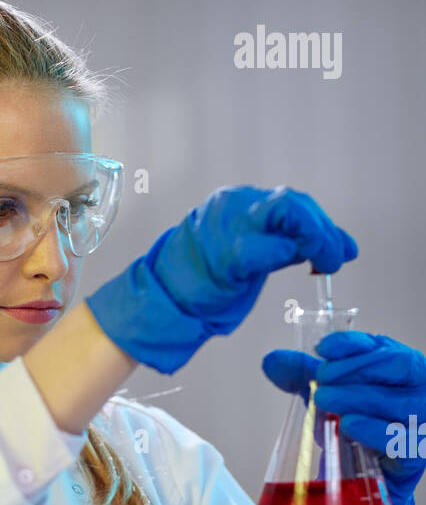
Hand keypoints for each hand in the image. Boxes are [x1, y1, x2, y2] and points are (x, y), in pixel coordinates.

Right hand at [85, 185, 356, 374]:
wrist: (161, 300)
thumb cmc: (202, 284)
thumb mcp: (248, 256)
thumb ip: (282, 247)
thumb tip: (328, 247)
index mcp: (237, 203)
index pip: (292, 204)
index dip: (323, 225)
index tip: (342, 249)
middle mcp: (235, 206)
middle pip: (295, 204)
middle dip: (324, 231)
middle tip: (337, 259)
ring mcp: (230, 226)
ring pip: (289, 212)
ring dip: (317, 238)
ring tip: (326, 264)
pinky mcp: (228, 254)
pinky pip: (270, 246)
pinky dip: (293, 252)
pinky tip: (305, 265)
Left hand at [262, 332, 425, 504]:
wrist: (360, 486)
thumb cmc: (353, 435)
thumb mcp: (326, 400)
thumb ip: (302, 377)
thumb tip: (272, 361)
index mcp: (398, 370)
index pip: (383, 346)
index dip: (353, 344)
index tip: (323, 349)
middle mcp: (416, 391)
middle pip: (399, 367)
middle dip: (355, 369)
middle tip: (320, 381)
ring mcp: (421, 423)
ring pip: (401, 402)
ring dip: (358, 397)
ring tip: (324, 400)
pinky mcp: (416, 455)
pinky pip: (403, 441)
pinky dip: (374, 431)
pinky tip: (348, 425)